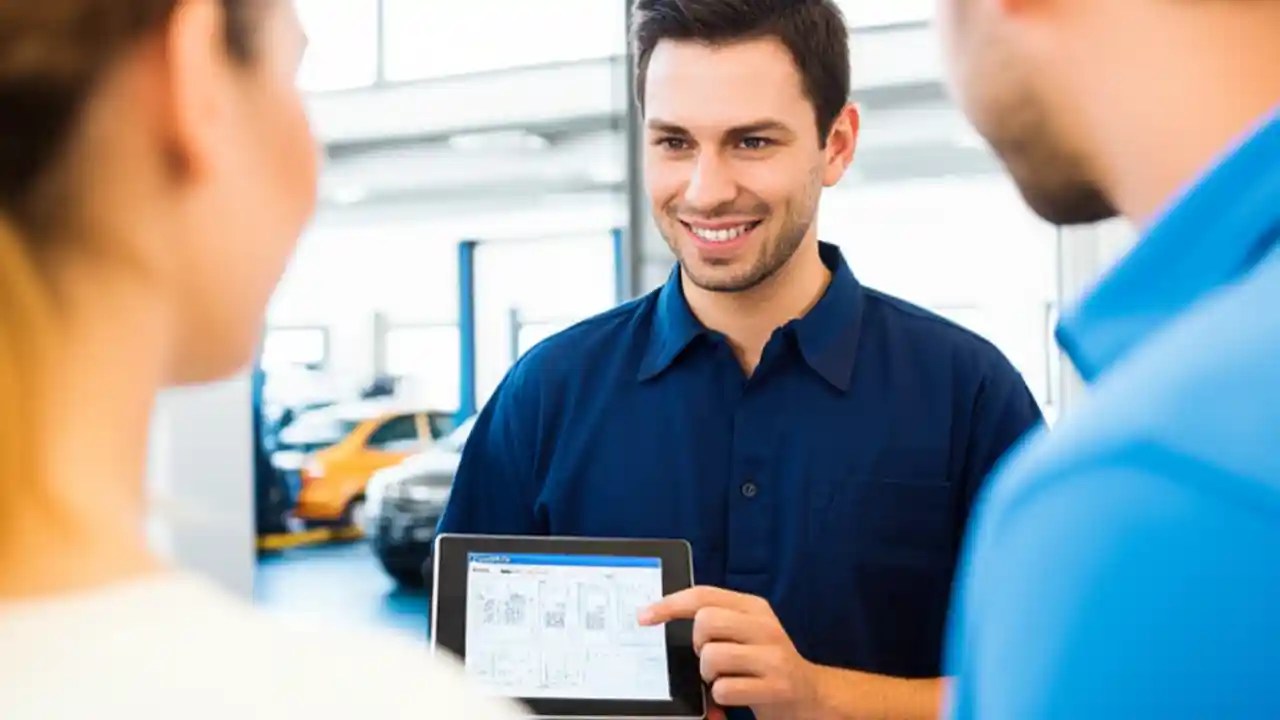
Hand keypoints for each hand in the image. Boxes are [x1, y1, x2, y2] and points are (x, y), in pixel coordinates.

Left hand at [639, 586, 821, 719]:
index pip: (704, 595)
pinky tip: (736, 696)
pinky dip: (721, 698)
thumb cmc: (766, 665)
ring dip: (709, 675)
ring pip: (712, 656)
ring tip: (724, 679)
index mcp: (754, 608)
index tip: (645, 616)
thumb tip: (659, 616)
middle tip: (708, 657)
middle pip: (706, 621)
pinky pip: (725, 689)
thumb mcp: (747, 634)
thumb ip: (716, 623)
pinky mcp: (777, 686)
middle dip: (697, 645)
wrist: (812, 697)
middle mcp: (765, 627)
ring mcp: (773, 656)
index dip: (669, 604)